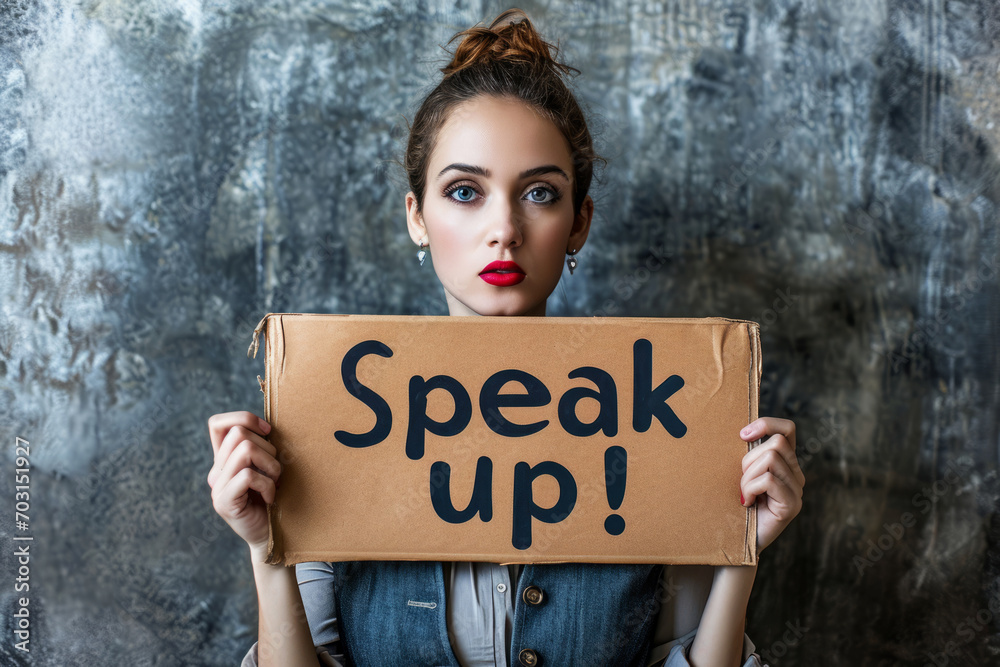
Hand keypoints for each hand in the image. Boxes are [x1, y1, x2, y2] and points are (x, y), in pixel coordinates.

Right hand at [206, 411, 280, 556]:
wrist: (270, 535)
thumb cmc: (273, 497)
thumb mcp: (268, 466)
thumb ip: (261, 447)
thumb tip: (269, 426)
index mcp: (224, 459)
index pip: (217, 423)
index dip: (243, 418)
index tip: (267, 432)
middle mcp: (216, 470)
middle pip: (238, 434)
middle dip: (267, 447)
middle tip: (275, 470)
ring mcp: (217, 487)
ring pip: (245, 450)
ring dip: (271, 465)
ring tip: (275, 482)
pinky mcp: (224, 502)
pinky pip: (248, 476)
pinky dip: (267, 484)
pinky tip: (270, 497)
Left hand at [738, 417, 804, 553]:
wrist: (737, 539)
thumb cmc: (735, 503)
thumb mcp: (742, 473)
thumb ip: (749, 454)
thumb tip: (743, 431)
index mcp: (786, 462)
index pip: (787, 429)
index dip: (766, 424)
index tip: (742, 435)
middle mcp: (796, 474)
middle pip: (775, 444)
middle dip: (749, 460)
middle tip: (742, 482)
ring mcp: (797, 490)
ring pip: (770, 459)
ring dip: (747, 477)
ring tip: (743, 494)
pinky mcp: (792, 504)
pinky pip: (768, 480)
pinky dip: (750, 489)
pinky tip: (746, 502)